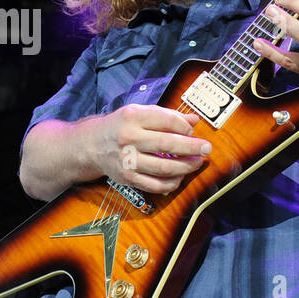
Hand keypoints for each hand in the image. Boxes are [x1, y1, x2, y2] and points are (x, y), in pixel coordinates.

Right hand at [87, 103, 211, 193]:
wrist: (92, 145)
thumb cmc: (121, 126)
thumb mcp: (140, 112)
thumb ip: (167, 115)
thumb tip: (195, 120)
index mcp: (133, 117)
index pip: (167, 121)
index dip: (185, 127)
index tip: (193, 132)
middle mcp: (129, 138)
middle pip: (168, 144)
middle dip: (192, 148)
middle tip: (206, 149)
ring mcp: (128, 160)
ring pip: (164, 167)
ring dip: (186, 166)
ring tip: (197, 162)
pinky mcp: (128, 178)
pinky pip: (155, 185)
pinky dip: (171, 183)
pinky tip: (180, 176)